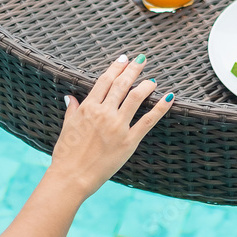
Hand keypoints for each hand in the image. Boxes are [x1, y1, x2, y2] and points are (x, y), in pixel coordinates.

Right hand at [48, 54, 173, 200]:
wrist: (71, 177)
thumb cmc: (66, 155)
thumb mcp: (67, 128)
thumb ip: (72, 110)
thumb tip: (70, 97)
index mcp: (88, 108)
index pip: (105, 81)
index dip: (116, 67)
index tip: (124, 58)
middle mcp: (104, 113)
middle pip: (122, 84)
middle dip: (133, 69)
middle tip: (142, 60)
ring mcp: (117, 126)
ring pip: (136, 97)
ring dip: (146, 85)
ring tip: (153, 80)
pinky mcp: (129, 141)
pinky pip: (148, 120)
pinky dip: (160, 108)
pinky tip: (169, 98)